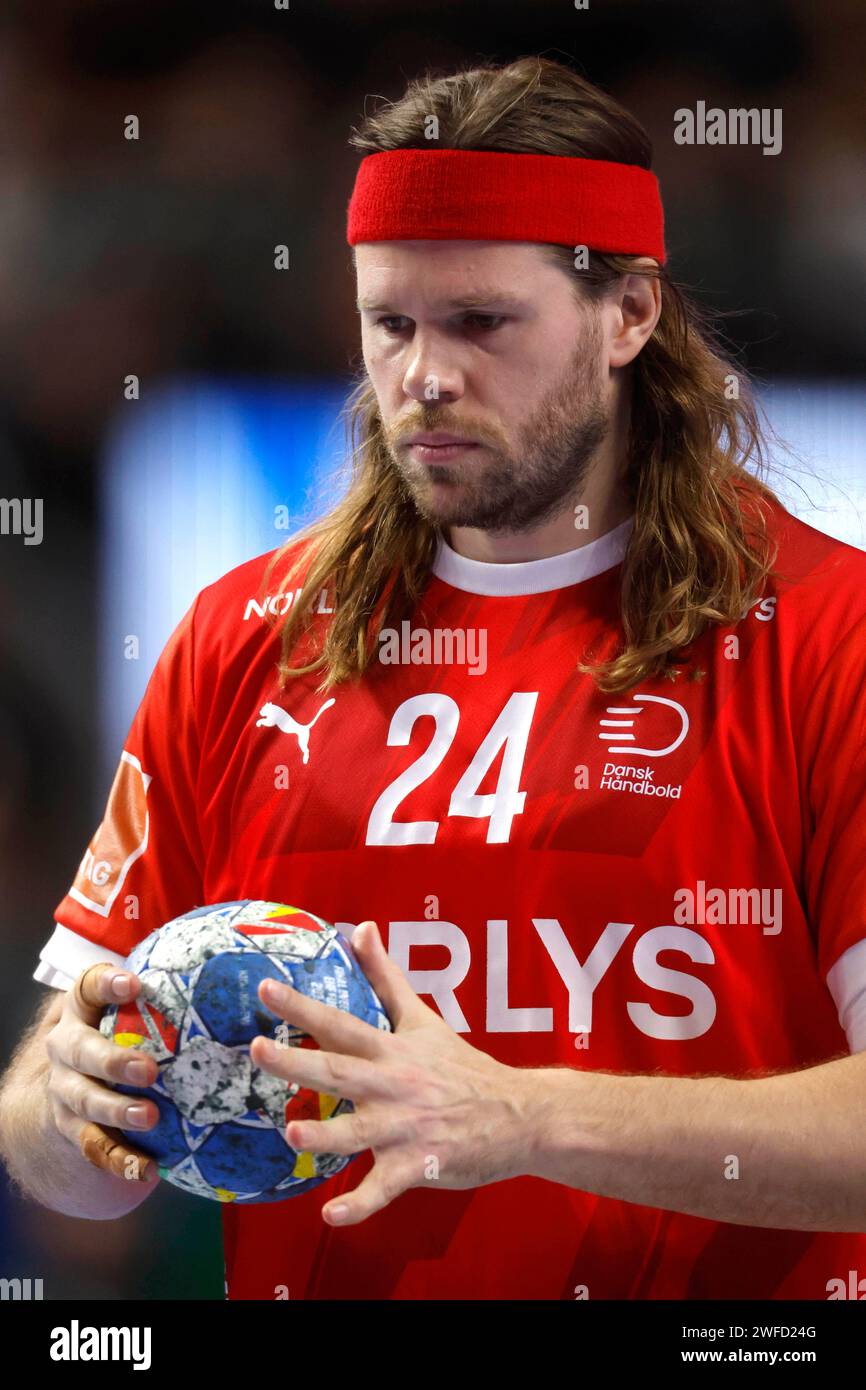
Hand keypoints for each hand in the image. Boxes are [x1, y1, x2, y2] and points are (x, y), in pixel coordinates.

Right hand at [45, 963, 160, 1183]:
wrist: (71, 1081)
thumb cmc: (119, 1031)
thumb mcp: (130, 1007)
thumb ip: (167, 991)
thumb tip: (246, 977)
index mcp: (81, 1009)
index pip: (87, 987)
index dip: (107, 984)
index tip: (134, 984)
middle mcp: (66, 1047)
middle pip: (81, 1050)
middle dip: (114, 1060)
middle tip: (150, 1069)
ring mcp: (65, 1089)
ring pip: (85, 1101)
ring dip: (118, 1110)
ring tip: (151, 1117)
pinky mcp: (72, 1128)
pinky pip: (95, 1147)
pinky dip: (121, 1161)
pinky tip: (150, 1170)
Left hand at [251, 920, 532, 1225]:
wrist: (517, 1114)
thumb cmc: (461, 1066)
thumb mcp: (422, 1018)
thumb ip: (386, 977)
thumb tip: (361, 928)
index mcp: (391, 1050)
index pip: (340, 1021)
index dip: (302, 1005)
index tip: (265, 987)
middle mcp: (393, 1085)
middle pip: (339, 1070)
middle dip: (297, 1062)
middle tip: (259, 1050)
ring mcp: (405, 1127)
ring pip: (358, 1133)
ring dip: (326, 1135)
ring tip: (292, 1135)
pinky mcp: (417, 1165)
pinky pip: (383, 1189)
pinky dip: (358, 1206)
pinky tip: (330, 1216)